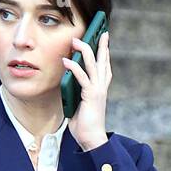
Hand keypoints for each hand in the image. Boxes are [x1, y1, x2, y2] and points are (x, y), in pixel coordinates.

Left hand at [63, 32, 111, 150]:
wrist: (92, 141)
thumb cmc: (85, 126)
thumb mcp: (79, 104)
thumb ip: (76, 92)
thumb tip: (67, 82)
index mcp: (100, 89)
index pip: (104, 66)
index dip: (104, 52)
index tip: (104, 38)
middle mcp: (101, 86)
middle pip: (103, 60)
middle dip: (101, 44)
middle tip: (100, 30)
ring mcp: (97, 90)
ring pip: (93, 64)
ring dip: (85, 50)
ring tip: (76, 40)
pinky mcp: (90, 95)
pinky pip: (82, 77)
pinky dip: (74, 67)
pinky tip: (66, 61)